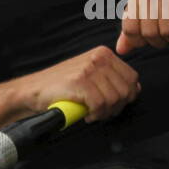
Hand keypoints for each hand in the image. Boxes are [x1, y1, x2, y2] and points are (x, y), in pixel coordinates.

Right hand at [17, 46, 139, 122]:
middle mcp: (98, 58)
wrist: (33, 90)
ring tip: (91, 112)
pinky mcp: (80, 82)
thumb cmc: (62, 87)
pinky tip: (85, 114)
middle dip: (116, 107)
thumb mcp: (90, 75)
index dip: (126, 96)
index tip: (112, 104)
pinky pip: (100, 105)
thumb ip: (112, 79)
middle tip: (101, 112)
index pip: (132, 77)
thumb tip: (135, 89)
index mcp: (103, 54)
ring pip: (114, 99)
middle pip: (125, 90)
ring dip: (104, 112)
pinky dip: (94, 115)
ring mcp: (89, 69)